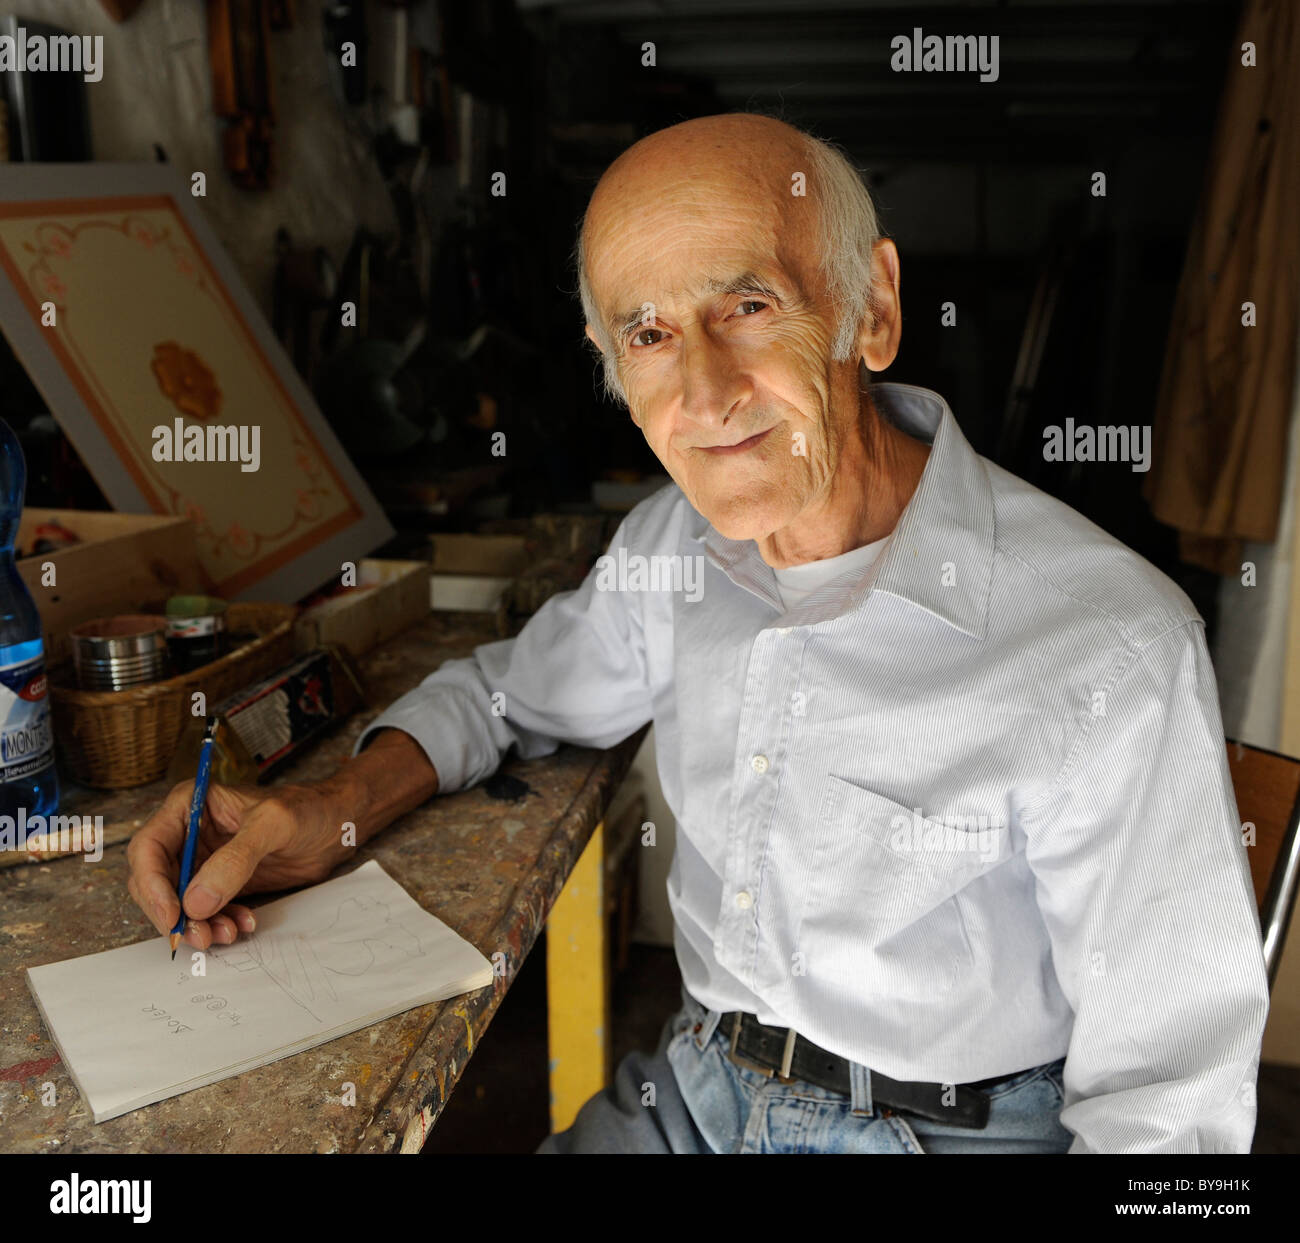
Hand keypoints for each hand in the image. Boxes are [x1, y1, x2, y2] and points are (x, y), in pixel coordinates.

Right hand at [126, 777, 354, 951]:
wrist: (337, 824)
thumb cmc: (308, 809)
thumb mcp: (273, 825)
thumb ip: (235, 860)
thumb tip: (195, 901)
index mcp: (190, 805)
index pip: (148, 848)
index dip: (153, 885)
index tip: (173, 915)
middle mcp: (188, 833)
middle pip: (156, 882)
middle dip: (174, 914)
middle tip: (200, 936)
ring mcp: (203, 860)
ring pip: (179, 902)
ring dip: (197, 925)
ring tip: (227, 934)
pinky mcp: (221, 883)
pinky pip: (205, 912)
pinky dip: (218, 923)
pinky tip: (243, 925)